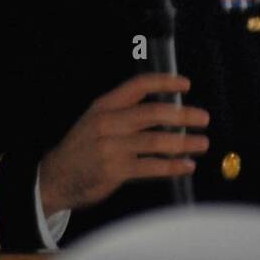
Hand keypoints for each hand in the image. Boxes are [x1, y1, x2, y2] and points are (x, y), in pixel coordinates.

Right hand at [38, 73, 209, 214]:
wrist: (55, 178)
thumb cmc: (83, 148)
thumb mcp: (96, 121)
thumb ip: (126, 114)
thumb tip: (169, 112)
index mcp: (104, 106)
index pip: (138, 86)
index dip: (164, 82)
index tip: (186, 84)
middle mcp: (108, 123)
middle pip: (153, 113)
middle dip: (183, 115)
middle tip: (204, 118)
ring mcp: (110, 147)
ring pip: (156, 141)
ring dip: (184, 142)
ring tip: (202, 143)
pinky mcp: (114, 170)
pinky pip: (151, 167)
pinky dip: (173, 166)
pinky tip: (187, 166)